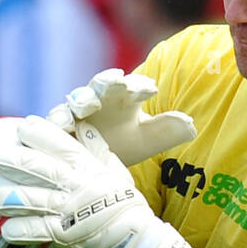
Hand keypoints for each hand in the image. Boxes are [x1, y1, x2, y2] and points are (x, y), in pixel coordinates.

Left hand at [0, 116, 197, 247]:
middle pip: (43, 170)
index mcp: (89, 169)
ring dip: (14, 199)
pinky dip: (23, 231)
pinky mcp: (67, 234)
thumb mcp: (117, 172)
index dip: (41, 135)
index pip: (62, 145)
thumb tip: (84, 127)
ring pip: (38, 200)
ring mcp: (71, 211)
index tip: (24, 126)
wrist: (138, 239)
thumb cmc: (126, 204)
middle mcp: (78, 187)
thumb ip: (98, 150)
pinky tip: (5, 231)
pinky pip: (41, 231)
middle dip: (19, 162)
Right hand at [46, 69, 195, 165]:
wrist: (90, 166)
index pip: (133, 87)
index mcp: (121, 99)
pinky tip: (64, 125)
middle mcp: (98, 100)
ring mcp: (75, 113)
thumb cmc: (119, 147)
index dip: (141, 86)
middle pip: (102, 85)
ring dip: (82, 99)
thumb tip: (191, 125)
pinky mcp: (57, 127)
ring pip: (77, 99)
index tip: (151, 90)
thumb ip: (167, 131)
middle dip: (108, 81)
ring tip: (89, 104)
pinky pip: (55, 121)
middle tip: (117, 80)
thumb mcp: (145, 141)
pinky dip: (59, 121)